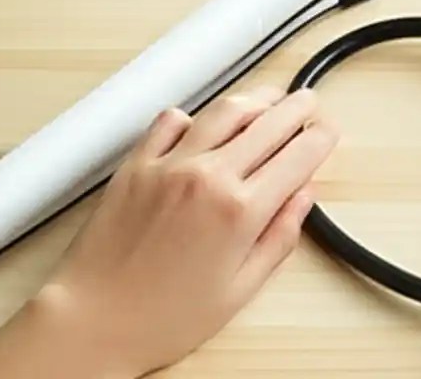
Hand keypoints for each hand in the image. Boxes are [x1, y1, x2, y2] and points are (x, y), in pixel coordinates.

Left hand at [0, 86, 339, 377]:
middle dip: (298, 107)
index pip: (300, 154)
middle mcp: (208, 177)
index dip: (322, 137)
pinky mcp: (136, 164)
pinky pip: (171, 120)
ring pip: (225, 110)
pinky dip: (196, 115)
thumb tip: (302, 198)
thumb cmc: (162, 317)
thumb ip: (280, 236)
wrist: (92, 320)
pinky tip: (205, 124)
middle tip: (309, 104)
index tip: (328, 134)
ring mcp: (169, 165)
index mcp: (241, 211)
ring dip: (256, 100)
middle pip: (269, 121)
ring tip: (269, 100)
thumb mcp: (241, 289)